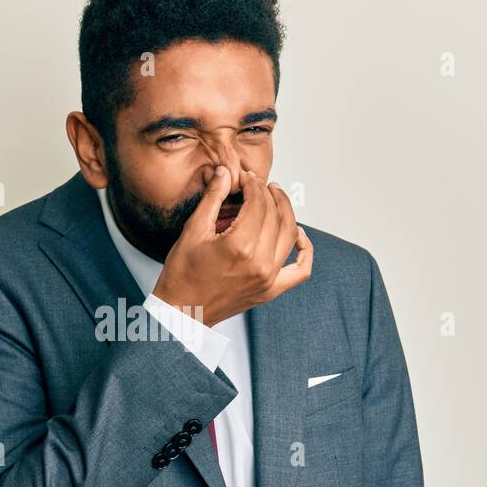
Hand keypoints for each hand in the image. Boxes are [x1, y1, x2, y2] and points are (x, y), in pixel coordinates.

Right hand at [152, 166, 312, 325]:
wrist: (182, 312)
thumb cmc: (182, 275)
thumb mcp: (193, 231)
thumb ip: (213, 199)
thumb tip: (225, 173)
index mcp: (240, 246)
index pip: (258, 203)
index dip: (253, 184)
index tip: (245, 178)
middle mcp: (260, 262)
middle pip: (276, 216)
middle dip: (268, 194)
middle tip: (258, 184)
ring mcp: (268, 278)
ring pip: (290, 235)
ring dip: (287, 212)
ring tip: (276, 199)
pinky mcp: (270, 290)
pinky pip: (300, 270)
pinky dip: (305, 250)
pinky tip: (299, 235)